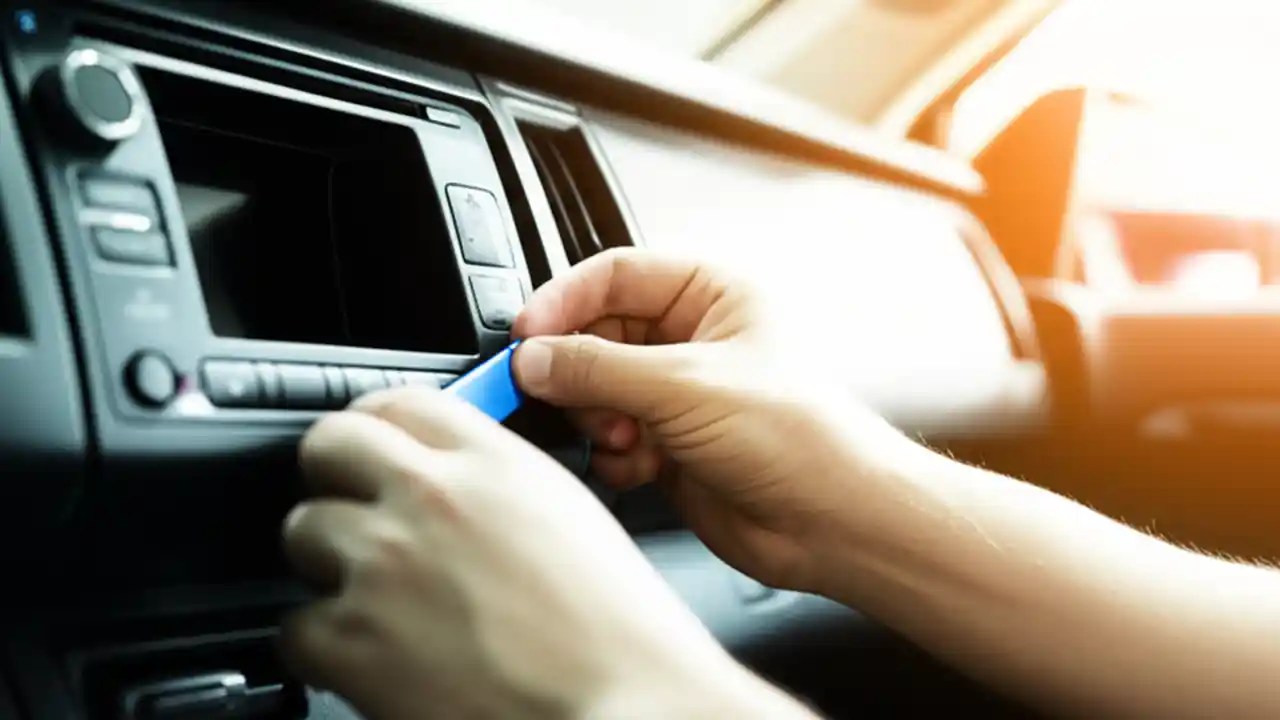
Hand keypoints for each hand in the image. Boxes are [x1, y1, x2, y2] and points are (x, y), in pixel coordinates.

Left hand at [280, 387, 810, 719]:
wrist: (623, 702)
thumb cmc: (613, 623)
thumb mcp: (564, 510)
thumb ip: (494, 474)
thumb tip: (445, 468)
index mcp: (490, 461)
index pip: (395, 399)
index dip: (375, 426)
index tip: (372, 449)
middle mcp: (430, 498)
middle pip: (327, 444)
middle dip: (334, 477)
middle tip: (355, 513)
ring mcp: (384, 566)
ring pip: (301, 531)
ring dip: (330, 563)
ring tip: (377, 598)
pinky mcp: (355, 642)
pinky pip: (297, 627)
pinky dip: (324, 644)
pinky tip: (372, 653)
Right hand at [513, 249, 922, 592]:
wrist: (832, 522)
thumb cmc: (798, 436)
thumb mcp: (686, 386)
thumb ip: (598, 368)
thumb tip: (534, 357)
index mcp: (711, 295)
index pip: (615, 274)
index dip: (564, 300)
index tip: (526, 332)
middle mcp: (693, 339)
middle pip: (598, 335)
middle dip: (577, 370)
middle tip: (554, 392)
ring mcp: (679, 394)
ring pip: (597, 390)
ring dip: (596, 416)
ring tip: (621, 435)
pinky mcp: (669, 445)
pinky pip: (610, 437)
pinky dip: (612, 453)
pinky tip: (637, 466)